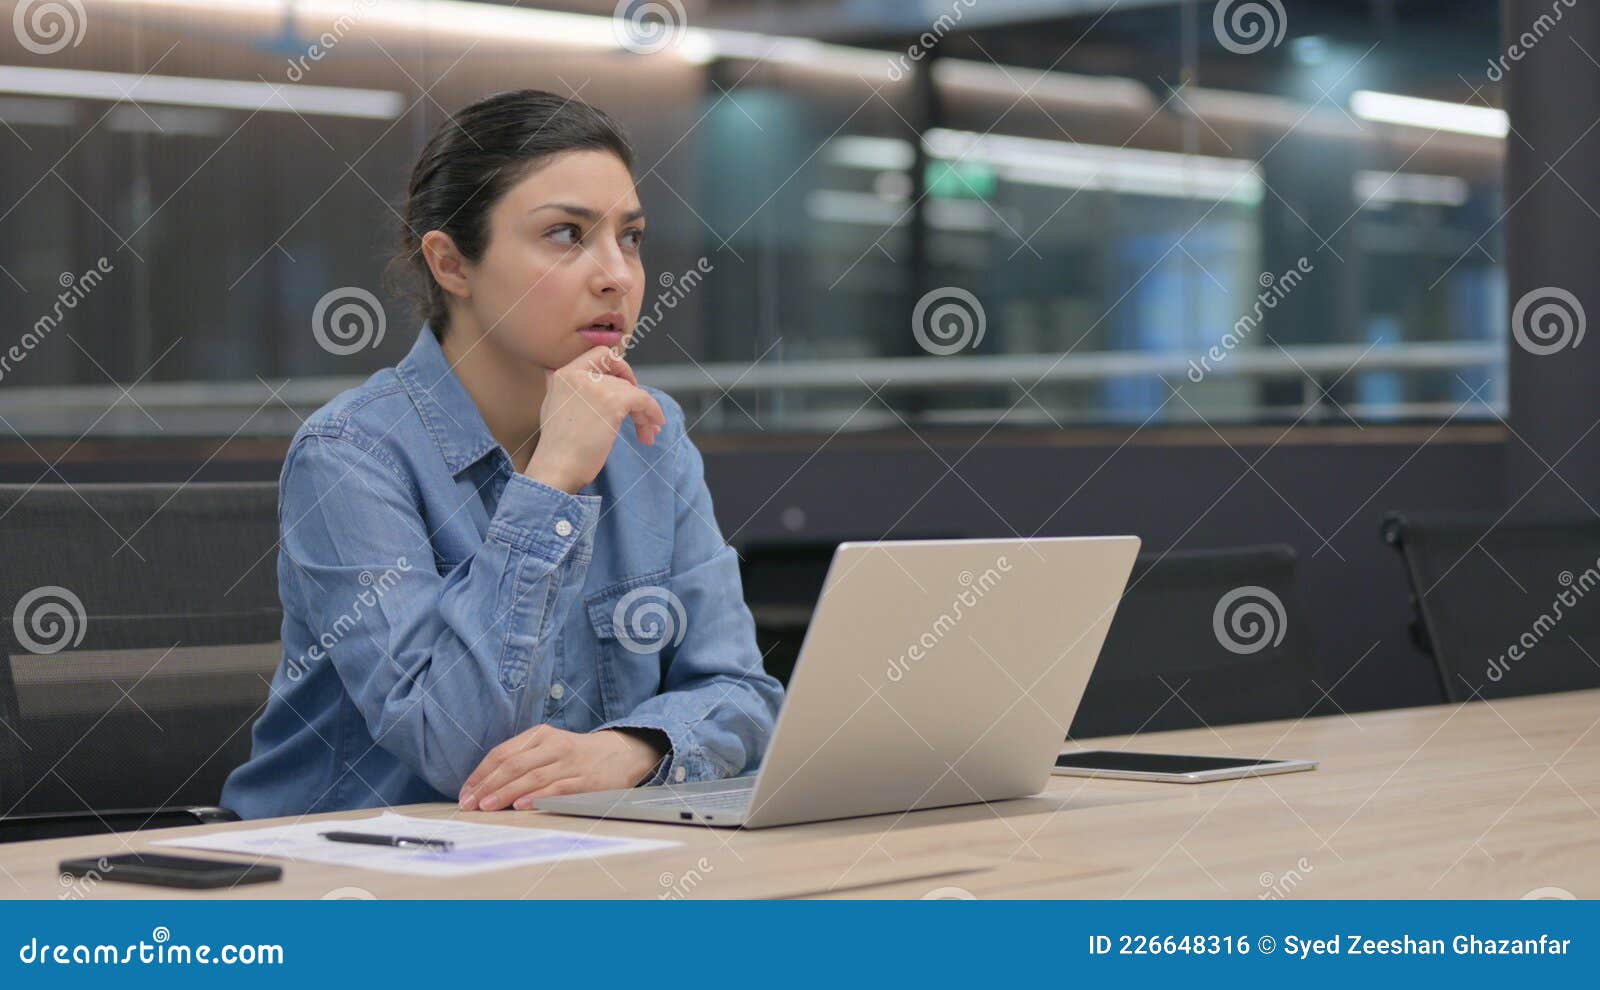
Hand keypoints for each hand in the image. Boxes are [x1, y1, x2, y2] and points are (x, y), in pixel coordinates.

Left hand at [458, 726, 665, 810]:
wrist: (622, 753)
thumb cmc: (576, 755)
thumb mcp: (548, 747)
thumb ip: (522, 760)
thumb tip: (485, 786)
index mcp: (540, 734)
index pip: (502, 753)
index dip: (481, 774)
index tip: (465, 793)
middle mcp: (553, 745)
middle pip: (513, 764)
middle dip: (487, 785)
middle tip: (470, 804)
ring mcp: (570, 763)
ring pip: (532, 777)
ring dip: (506, 793)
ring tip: (487, 807)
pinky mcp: (586, 780)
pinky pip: (557, 788)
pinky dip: (537, 797)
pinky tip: (521, 806)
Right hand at [525, 346, 666, 493]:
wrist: (557, 468)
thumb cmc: (556, 447)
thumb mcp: (551, 407)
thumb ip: (563, 388)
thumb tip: (559, 374)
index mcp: (563, 373)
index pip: (600, 354)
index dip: (619, 367)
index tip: (628, 386)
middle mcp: (578, 374)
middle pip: (621, 378)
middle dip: (634, 399)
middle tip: (642, 419)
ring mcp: (596, 386)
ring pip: (633, 391)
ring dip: (644, 413)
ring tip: (647, 433)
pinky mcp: (612, 402)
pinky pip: (643, 400)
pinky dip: (652, 412)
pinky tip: (653, 427)